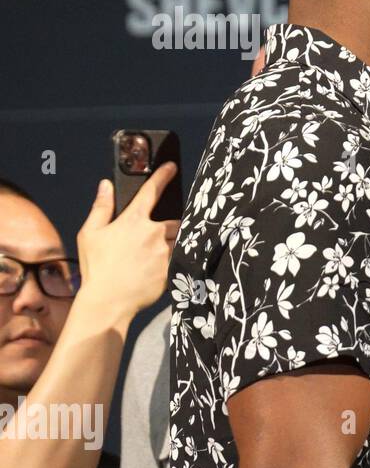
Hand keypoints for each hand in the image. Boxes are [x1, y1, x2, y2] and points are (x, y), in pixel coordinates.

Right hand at [75, 163, 178, 315]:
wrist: (109, 301)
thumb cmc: (97, 268)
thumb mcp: (90, 234)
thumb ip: (101, 208)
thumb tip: (106, 185)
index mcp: (133, 221)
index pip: (152, 191)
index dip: (163, 176)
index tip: (172, 167)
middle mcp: (154, 233)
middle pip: (173, 220)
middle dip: (168, 226)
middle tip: (155, 238)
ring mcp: (165, 250)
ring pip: (179, 239)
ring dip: (172, 242)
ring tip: (156, 255)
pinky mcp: (173, 267)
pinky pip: (181, 257)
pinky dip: (175, 258)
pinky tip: (163, 267)